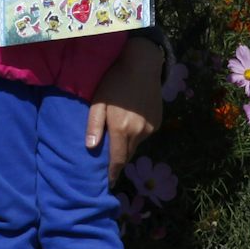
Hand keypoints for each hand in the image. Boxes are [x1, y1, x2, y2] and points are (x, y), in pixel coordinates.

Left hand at [86, 37, 163, 184]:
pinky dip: (136, 134)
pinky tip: (131, 122)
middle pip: (127, 155)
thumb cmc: (114, 81)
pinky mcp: (158, 121)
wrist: (142, 65)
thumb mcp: (98, 101)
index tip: (109, 183)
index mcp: (122, 129)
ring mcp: (151, 128)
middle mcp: (139, 133)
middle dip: (119, 160)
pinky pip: (145, 134)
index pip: (117, 160)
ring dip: (127, 145)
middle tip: (110, 163)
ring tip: (119, 138)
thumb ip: (94, 125)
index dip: (113, 173)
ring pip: (136, 145)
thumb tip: (91, 147)